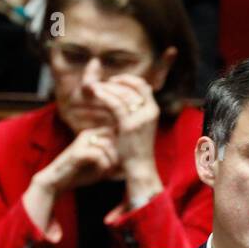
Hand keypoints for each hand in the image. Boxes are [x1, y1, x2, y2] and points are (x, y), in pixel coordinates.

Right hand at [34, 126, 119, 195]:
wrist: (57, 181)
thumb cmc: (79, 174)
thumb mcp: (101, 167)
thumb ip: (114, 161)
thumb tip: (131, 160)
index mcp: (93, 135)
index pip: (116, 133)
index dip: (122, 148)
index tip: (120, 163)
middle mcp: (88, 135)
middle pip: (114, 138)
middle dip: (118, 155)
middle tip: (114, 170)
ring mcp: (82, 142)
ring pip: (108, 146)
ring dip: (111, 162)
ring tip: (107, 172)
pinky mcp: (77, 152)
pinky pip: (99, 156)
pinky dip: (103, 167)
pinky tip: (100, 174)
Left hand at [87, 74, 162, 202]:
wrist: (139, 167)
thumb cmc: (137, 149)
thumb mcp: (141, 127)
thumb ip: (137, 112)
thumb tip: (131, 98)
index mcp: (153, 110)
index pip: (143, 85)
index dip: (128, 79)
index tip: (115, 80)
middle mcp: (149, 112)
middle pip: (132, 87)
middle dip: (115, 82)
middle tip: (101, 84)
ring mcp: (139, 118)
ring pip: (122, 94)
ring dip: (108, 88)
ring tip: (95, 87)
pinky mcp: (128, 125)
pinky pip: (115, 104)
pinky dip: (104, 95)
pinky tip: (96, 93)